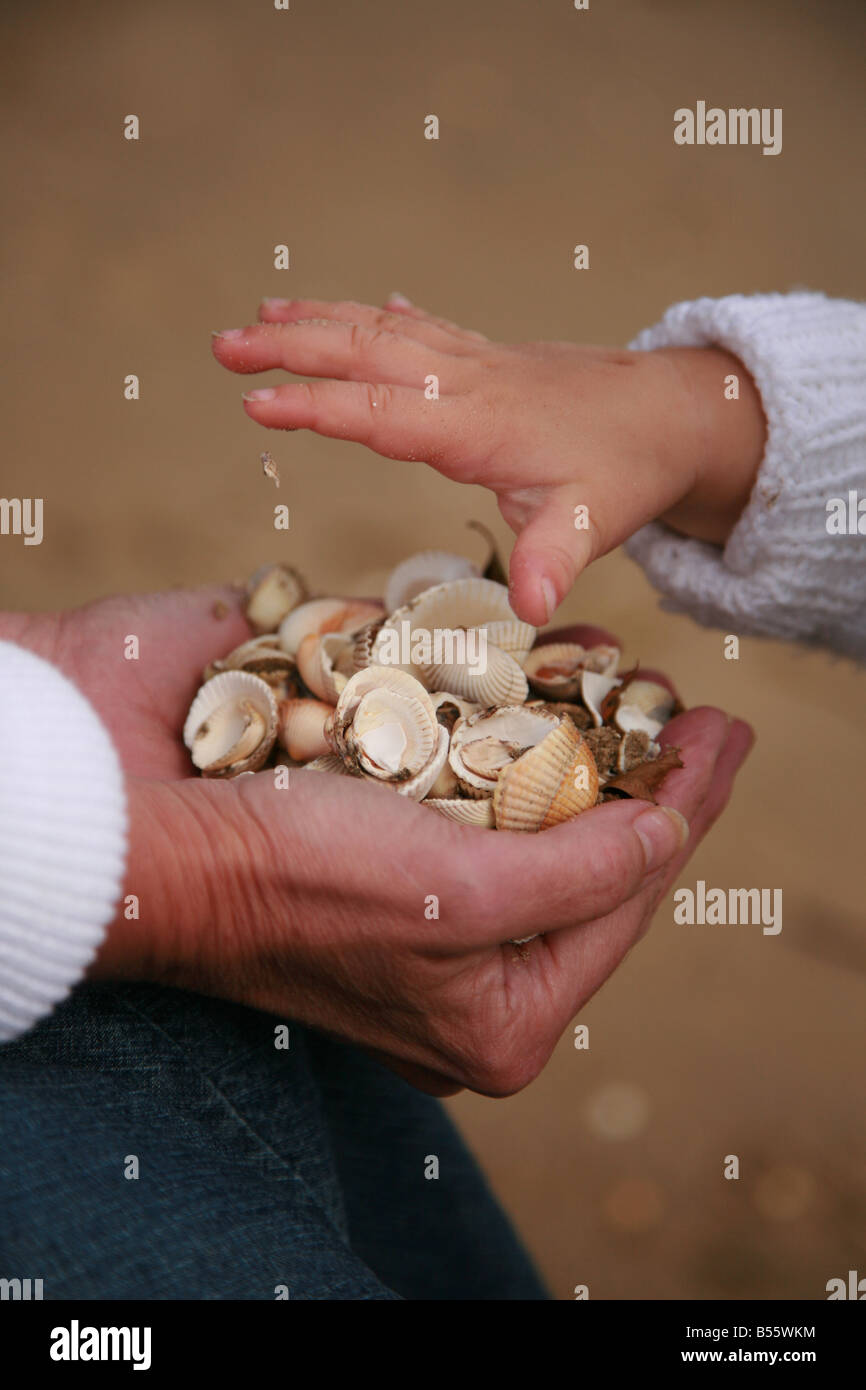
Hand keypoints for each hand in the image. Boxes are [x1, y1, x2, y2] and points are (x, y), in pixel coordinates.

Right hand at [4, 601, 751, 1097]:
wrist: (141, 827)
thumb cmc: (301, 881)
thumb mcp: (466, 902)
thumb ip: (585, 875)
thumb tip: (669, 837)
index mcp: (492, 1019)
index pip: (623, 905)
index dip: (687, 814)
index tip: (729, 738)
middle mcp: (463, 963)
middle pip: (586, 856)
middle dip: (643, 777)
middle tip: (700, 715)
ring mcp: (420, 891)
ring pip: (529, 806)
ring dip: (582, 737)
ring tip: (637, 680)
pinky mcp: (378, 826)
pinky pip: (464, 773)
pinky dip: (504, 720)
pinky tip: (542, 674)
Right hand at [212, 295, 766, 624]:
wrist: (675, 412)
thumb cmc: (629, 470)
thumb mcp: (597, 522)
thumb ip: (556, 559)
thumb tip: (531, 606)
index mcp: (477, 423)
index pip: (379, 410)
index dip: (314, 406)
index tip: (255, 402)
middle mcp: (466, 380)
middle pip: (365, 351)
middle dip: (291, 347)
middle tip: (224, 345)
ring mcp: (476, 363)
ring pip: (384, 329)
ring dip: (320, 321)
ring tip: (261, 317)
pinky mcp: (489, 361)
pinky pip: (422, 329)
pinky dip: (381, 316)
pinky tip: (365, 307)